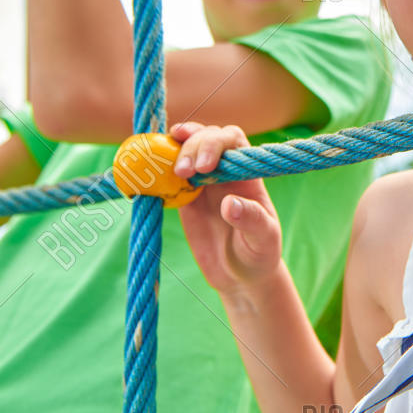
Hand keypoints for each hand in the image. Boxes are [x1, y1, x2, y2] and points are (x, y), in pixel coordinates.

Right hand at [169, 121, 285, 296]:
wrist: (239, 275)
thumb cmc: (259, 254)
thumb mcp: (263, 239)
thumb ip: (252, 220)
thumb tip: (229, 203)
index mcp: (246, 173)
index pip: (232, 139)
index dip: (216, 143)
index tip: (205, 166)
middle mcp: (224, 170)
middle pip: (206, 137)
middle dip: (192, 146)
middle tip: (183, 171)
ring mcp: (202, 182)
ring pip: (185, 149)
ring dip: (172, 149)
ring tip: (165, 165)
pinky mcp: (184, 197)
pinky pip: (167, 174)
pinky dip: (156, 168)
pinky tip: (149, 173)